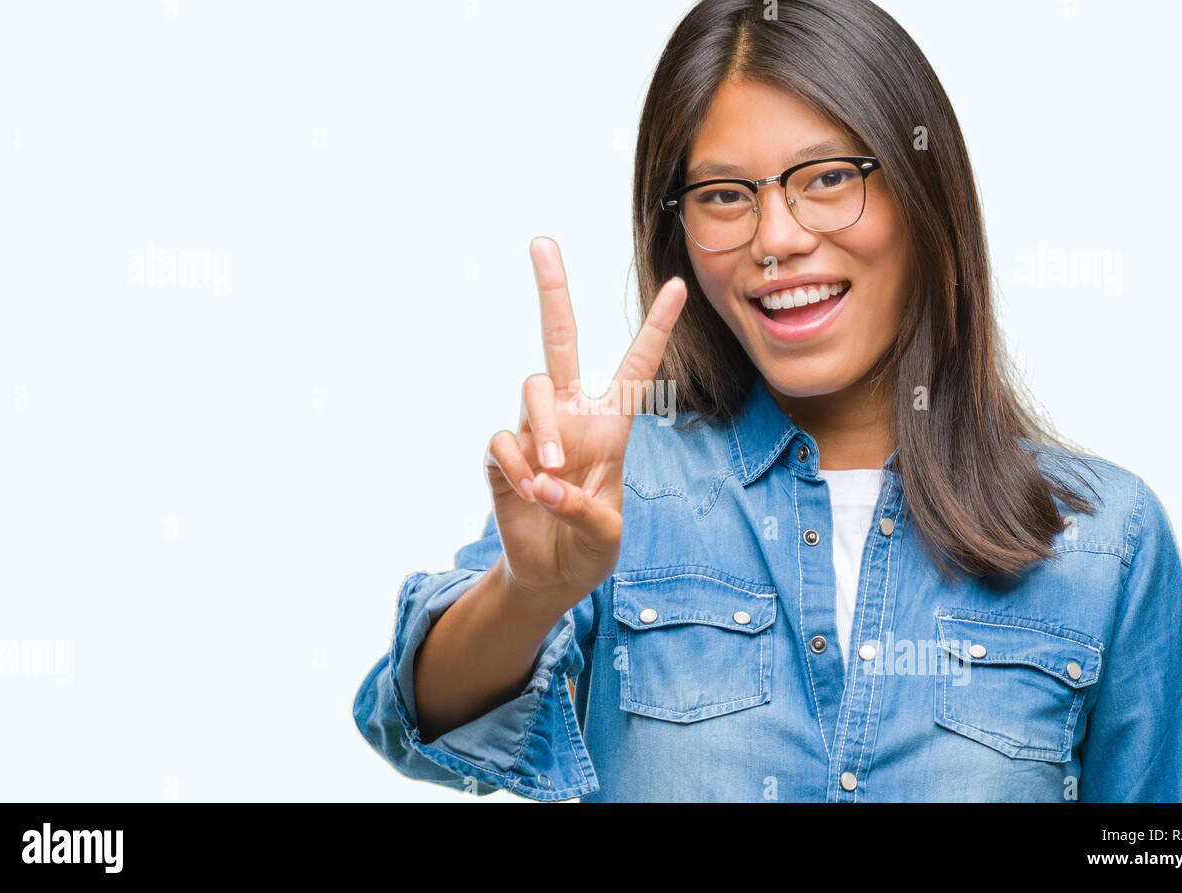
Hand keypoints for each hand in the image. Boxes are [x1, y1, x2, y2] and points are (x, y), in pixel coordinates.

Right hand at [483, 237, 686, 608]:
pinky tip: (530, 493)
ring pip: (532, 389)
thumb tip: (544, 483)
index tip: (679, 286)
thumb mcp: (607, 536)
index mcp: (610, 427)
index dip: (656, 328)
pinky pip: (502, 440)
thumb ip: (584, 510)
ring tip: (551, 473)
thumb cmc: (590, 548)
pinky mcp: (502, 457)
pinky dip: (517, 466)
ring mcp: (533, 432)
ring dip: (541, 427)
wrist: (551, 577)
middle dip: (552, 290)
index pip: (636, 368)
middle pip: (559, 339)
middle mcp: (570, 417)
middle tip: (542, 242)